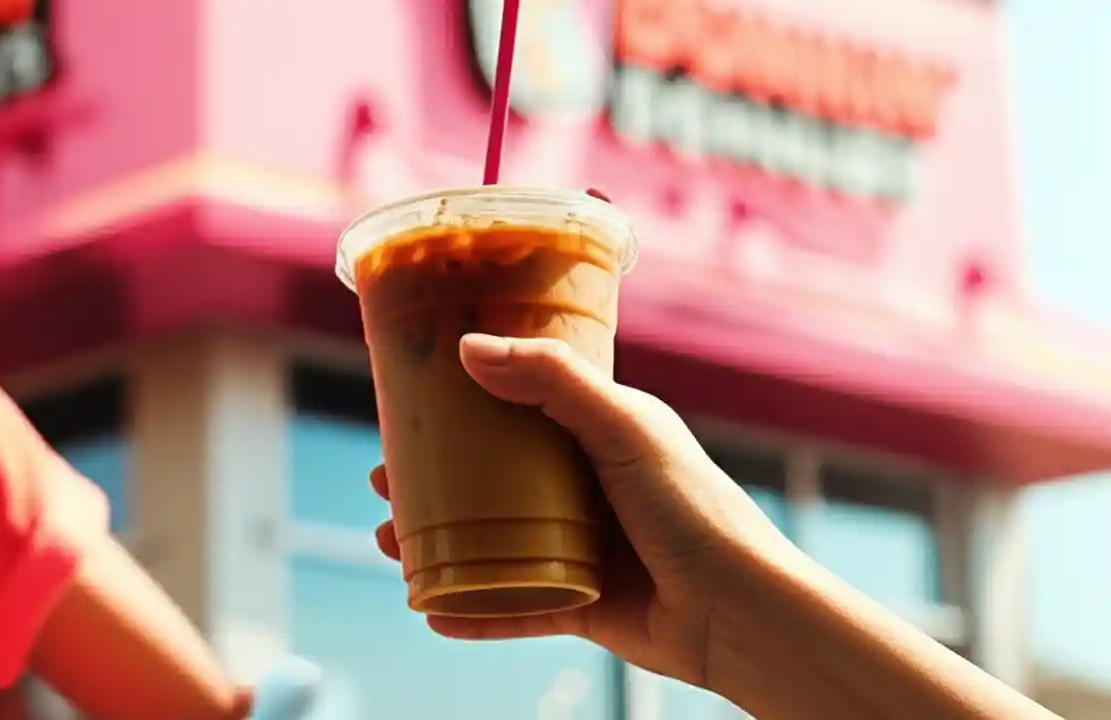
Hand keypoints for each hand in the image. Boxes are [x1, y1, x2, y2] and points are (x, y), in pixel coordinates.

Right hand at [370, 333, 791, 685]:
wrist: (740, 611)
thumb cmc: (695, 509)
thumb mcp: (624, 427)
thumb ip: (553, 381)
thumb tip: (469, 347)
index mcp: (601, 435)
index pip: (521, 408)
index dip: (467, 404)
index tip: (415, 405)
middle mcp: (589, 488)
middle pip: (494, 478)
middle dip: (436, 479)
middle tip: (386, 479)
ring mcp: (584, 549)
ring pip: (493, 543)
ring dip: (439, 544)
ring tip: (391, 542)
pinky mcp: (582, 605)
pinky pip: (514, 607)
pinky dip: (472, 609)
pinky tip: (431, 609)